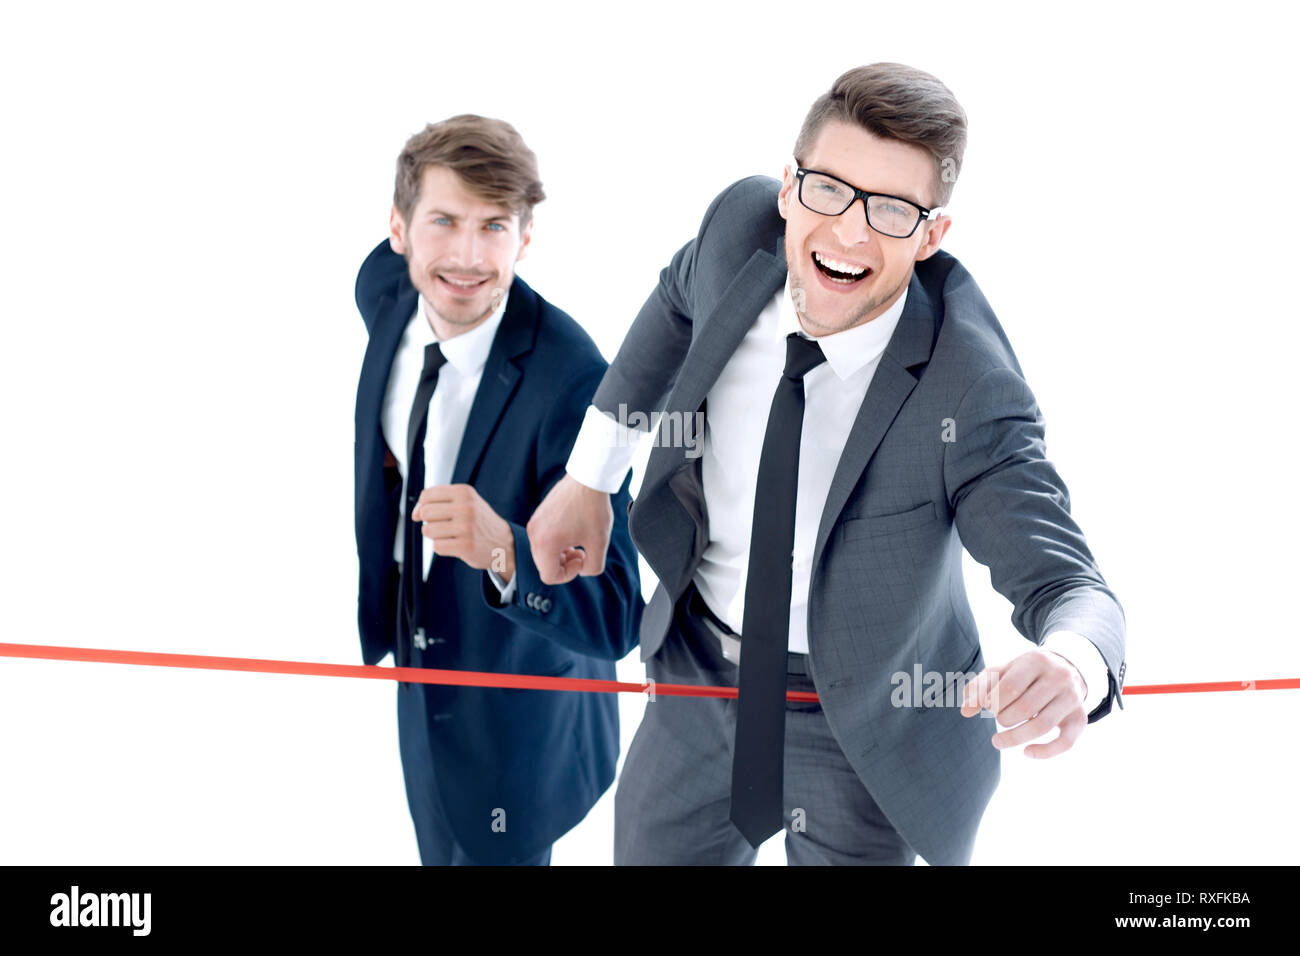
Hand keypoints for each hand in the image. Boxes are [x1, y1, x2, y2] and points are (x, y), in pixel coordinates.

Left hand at [412, 484, 514, 582]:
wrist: (504, 542)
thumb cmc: (479, 521)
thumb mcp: (464, 502)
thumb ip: (437, 502)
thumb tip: (414, 514)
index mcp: (464, 492)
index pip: (426, 495)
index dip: (422, 506)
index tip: (430, 513)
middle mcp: (466, 507)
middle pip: (425, 513)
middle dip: (429, 521)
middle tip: (444, 525)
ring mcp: (466, 528)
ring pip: (428, 531)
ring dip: (435, 536)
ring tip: (450, 535)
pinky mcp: (466, 546)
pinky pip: (437, 547)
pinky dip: (442, 547)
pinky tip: (455, 545)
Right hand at [525, 474, 612, 584]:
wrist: (588, 479)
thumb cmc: (593, 510)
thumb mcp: (599, 544)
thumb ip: (592, 567)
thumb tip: (582, 570)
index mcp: (545, 544)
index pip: (549, 576)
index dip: (568, 575)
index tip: (582, 560)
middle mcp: (534, 534)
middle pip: (545, 564)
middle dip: (564, 564)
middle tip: (583, 553)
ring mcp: (534, 523)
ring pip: (544, 551)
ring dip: (561, 553)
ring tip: (579, 543)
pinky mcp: (538, 515)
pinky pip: (544, 537)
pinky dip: (557, 542)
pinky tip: (574, 532)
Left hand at [960, 648, 1087, 757]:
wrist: (1067, 667)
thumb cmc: (1025, 672)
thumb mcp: (1002, 671)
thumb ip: (980, 687)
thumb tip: (965, 711)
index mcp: (1036, 660)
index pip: (1010, 687)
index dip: (992, 702)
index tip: (986, 707)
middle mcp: (1059, 677)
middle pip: (1024, 708)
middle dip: (1003, 718)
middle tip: (997, 718)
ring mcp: (1073, 698)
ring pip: (1041, 726)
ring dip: (1014, 738)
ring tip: (997, 741)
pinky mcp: (1080, 718)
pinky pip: (1066, 742)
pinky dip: (1045, 752)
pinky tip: (1027, 753)